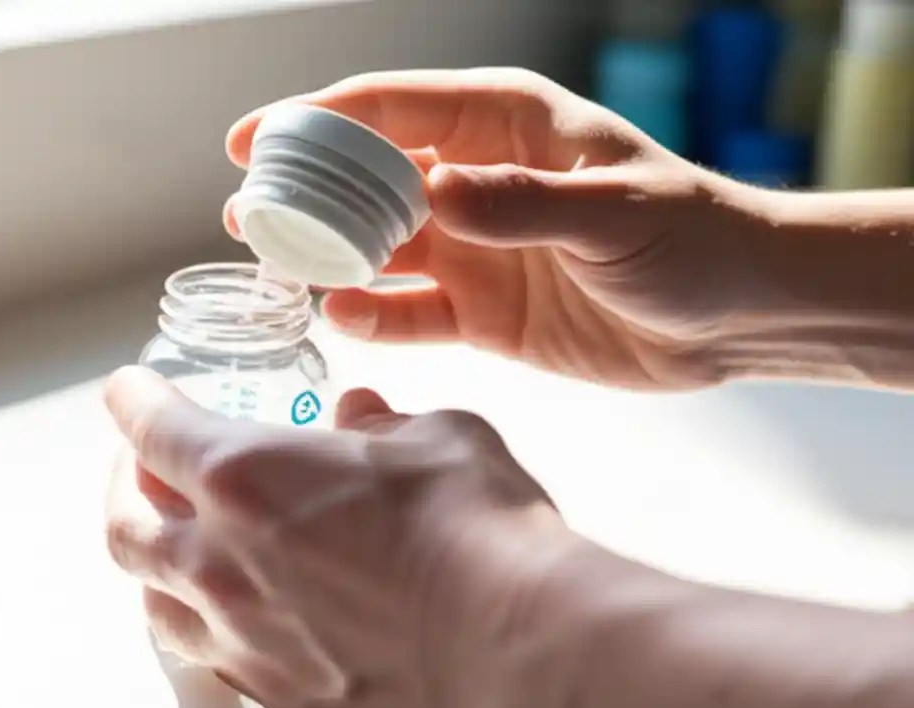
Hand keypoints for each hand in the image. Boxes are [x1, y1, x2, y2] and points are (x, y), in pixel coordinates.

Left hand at [103, 366, 578, 707]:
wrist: (516, 649)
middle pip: (126, 525)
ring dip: (158, 564)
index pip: (152, 427)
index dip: (133, 401)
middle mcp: (221, 562)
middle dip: (124, 487)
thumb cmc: (477, 533)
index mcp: (244, 476)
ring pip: (155, 602)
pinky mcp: (277, 697)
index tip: (129, 391)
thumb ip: (383, 425)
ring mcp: (243, 639)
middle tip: (145, 470)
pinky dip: (210, 624)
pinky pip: (213, 657)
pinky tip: (241, 614)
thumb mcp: (437, 438)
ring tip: (180, 547)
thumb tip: (362, 419)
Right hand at [225, 69, 772, 389]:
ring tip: (275, 268)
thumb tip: (434, 195)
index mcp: (503, 126)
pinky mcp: (479, 312)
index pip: (391, 108)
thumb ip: (523, 203)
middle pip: (366, 178)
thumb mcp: (615, 210)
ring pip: (375, 246)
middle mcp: (474, 180)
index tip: (254, 140)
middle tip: (251, 215)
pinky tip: (341, 318)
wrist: (737, 315)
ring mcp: (472, 248)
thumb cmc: (692, 237)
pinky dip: (371, 315)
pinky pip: (408, 311)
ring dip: (325, 257)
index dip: (316, 119)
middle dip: (305, 194)